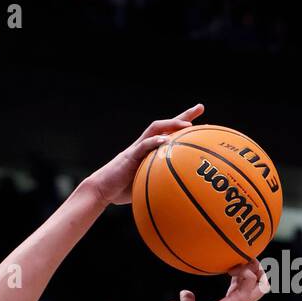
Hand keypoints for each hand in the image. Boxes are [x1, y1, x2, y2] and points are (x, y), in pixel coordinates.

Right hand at [83, 104, 203, 205]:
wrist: (101, 190)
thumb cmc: (120, 190)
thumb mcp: (144, 186)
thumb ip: (159, 184)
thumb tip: (177, 193)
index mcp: (148, 151)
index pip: (168, 134)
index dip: (183, 126)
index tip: (201, 120)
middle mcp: (144, 145)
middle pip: (165, 125)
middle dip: (184, 116)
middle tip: (200, 107)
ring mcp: (136, 149)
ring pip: (155, 129)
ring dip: (172, 125)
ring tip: (187, 125)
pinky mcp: (129, 156)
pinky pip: (143, 146)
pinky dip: (155, 142)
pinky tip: (165, 140)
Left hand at [179, 258, 269, 300]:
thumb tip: (184, 292)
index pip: (247, 284)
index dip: (244, 271)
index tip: (232, 263)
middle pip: (261, 281)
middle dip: (256, 267)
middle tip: (242, 257)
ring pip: (262, 280)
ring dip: (254, 267)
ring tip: (239, 261)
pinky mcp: (240, 300)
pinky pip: (251, 279)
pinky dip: (244, 270)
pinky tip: (230, 269)